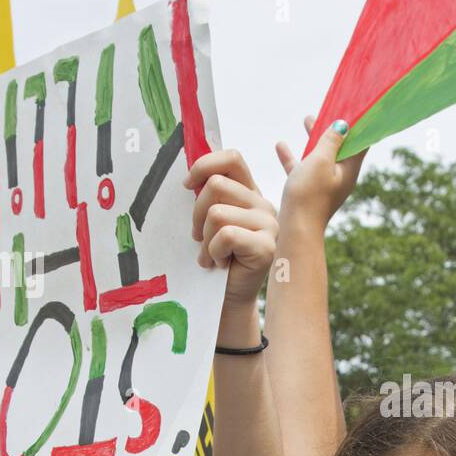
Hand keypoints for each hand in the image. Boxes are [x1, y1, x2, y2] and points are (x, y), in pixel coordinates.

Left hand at [184, 149, 279, 306]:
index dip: (204, 165)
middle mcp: (263, 204)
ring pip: (217, 213)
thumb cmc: (217, 257)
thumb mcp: (211, 221)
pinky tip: (221, 262)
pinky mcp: (267, 246)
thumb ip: (209, 196)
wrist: (229, 296)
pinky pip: (226, 235)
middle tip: (199, 237)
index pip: (232, 159)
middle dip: (197, 214)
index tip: (186, 186)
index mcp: (250, 193)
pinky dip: (214, 251)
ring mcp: (269, 225)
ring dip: (205, 239)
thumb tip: (187, 178)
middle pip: (216, 185)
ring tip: (212, 254)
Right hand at [275, 115, 368, 232]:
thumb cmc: (309, 195)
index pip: (360, 143)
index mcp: (349, 169)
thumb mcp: (321, 161)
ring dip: (314, 137)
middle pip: (339, 146)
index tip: (357, 108)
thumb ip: (331, 141)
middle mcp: (340, 177)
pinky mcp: (309, 191)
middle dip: (333, 127)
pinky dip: (294, 156)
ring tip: (307, 119)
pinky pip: (302, 168)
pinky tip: (280, 145)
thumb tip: (343, 125)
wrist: (296, 229)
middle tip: (330, 108)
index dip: (359, 125)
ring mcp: (324, 184)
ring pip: (320, 155)